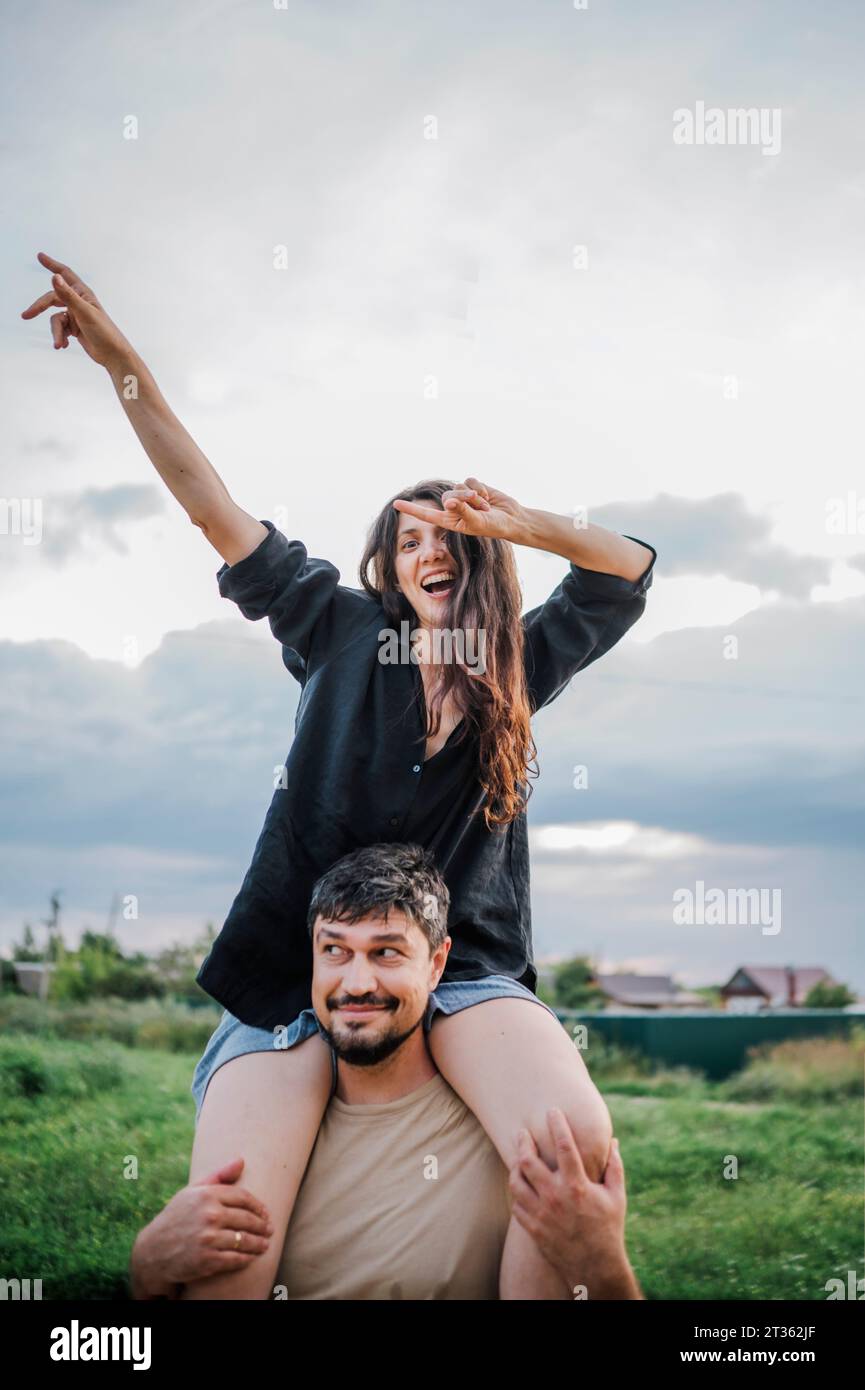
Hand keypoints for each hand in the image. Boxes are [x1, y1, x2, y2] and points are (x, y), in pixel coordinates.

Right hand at [20, 251, 131, 367]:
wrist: (113, 355)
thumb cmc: (104, 332)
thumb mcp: (84, 313)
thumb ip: (67, 295)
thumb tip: (53, 277)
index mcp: (83, 293)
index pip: (64, 274)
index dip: (52, 264)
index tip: (40, 255)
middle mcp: (78, 301)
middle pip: (52, 299)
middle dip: (39, 308)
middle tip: (25, 316)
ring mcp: (76, 315)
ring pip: (55, 319)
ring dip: (56, 332)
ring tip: (59, 345)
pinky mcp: (74, 328)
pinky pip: (60, 329)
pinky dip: (60, 337)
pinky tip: (63, 346)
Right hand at [130, 1157, 273, 1298]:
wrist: (153, 1251)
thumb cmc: (176, 1217)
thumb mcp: (192, 1191)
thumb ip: (218, 1176)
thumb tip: (241, 1160)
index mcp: (207, 1195)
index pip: (243, 1197)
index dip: (257, 1206)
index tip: (265, 1212)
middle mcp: (209, 1215)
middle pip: (246, 1219)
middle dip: (262, 1226)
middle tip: (270, 1229)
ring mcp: (208, 1238)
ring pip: (244, 1240)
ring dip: (258, 1244)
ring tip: (265, 1245)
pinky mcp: (206, 1260)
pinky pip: (234, 1259)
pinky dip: (246, 1259)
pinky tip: (251, 1257)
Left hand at [392, 478, 529, 543]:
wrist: (511, 518)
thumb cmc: (494, 526)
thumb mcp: (478, 522)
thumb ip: (464, 511)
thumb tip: (449, 502)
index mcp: (450, 521)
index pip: (427, 515)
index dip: (412, 509)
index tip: (396, 505)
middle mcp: (453, 508)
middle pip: (447, 496)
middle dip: (463, 499)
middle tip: (480, 507)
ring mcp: (462, 497)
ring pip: (458, 486)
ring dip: (474, 495)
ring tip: (485, 506)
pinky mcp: (472, 487)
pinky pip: (469, 480)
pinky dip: (480, 487)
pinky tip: (487, 496)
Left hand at [509, 1110, 633, 1294]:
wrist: (595, 1267)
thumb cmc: (609, 1228)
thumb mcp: (617, 1196)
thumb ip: (614, 1167)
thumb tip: (613, 1141)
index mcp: (578, 1186)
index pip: (564, 1146)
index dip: (557, 1124)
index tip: (552, 1110)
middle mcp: (556, 1197)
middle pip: (528, 1160)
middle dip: (523, 1141)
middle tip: (522, 1132)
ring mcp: (541, 1214)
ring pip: (515, 1182)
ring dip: (514, 1165)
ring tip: (518, 1157)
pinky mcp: (533, 1228)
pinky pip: (516, 1204)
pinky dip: (516, 1192)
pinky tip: (521, 1184)